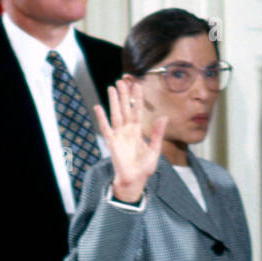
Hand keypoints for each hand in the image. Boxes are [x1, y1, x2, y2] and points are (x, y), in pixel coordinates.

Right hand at [92, 76, 167, 202]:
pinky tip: (98, 107)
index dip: (137, 98)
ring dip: (114, 101)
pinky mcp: (112, 143)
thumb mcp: (155, 149)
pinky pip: (106, 128)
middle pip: (125, 108)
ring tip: (111, 88)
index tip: (137, 85)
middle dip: (124, 94)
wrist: (135, 180)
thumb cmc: (144, 167)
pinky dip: (102, 118)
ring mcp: (119, 135)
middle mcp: (127, 130)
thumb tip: (163, 118)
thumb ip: (157, 133)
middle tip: (122, 80)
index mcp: (138, 131)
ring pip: (116, 114)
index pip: (137, 110)